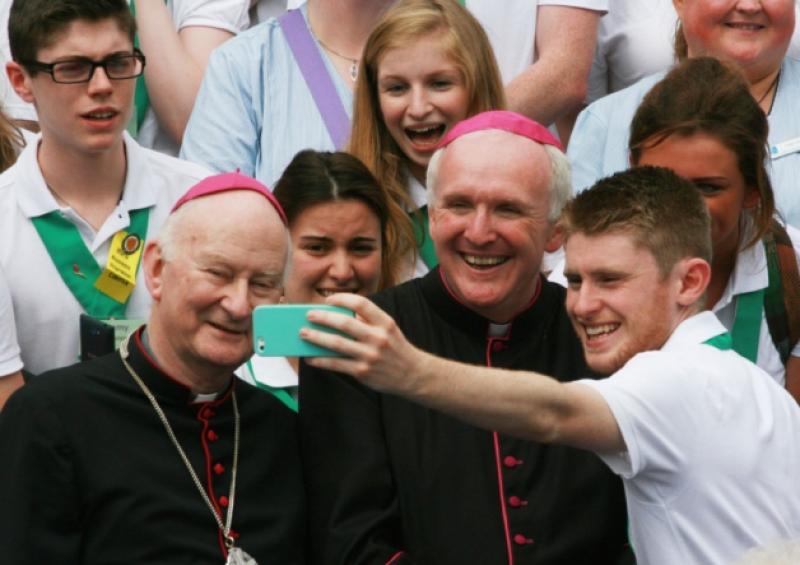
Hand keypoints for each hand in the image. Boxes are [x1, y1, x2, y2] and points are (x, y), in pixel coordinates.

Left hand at [301, 293, 427, 394]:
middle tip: (309, 315)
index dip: (343, 299)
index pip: (361, 304)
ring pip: (337, 344)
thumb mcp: (389, 329)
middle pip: (345, 323)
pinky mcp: (363, 371)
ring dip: (316, 337)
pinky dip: (320, 360)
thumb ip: (368, 320)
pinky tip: (310, 357)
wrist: (413, 375)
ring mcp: (370, 356)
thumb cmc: (396, 348)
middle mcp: (378, 338)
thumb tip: (337, 315)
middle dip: (323, 318)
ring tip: (303, 333)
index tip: (329, 300)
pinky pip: (336, 364)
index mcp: (385, 323)